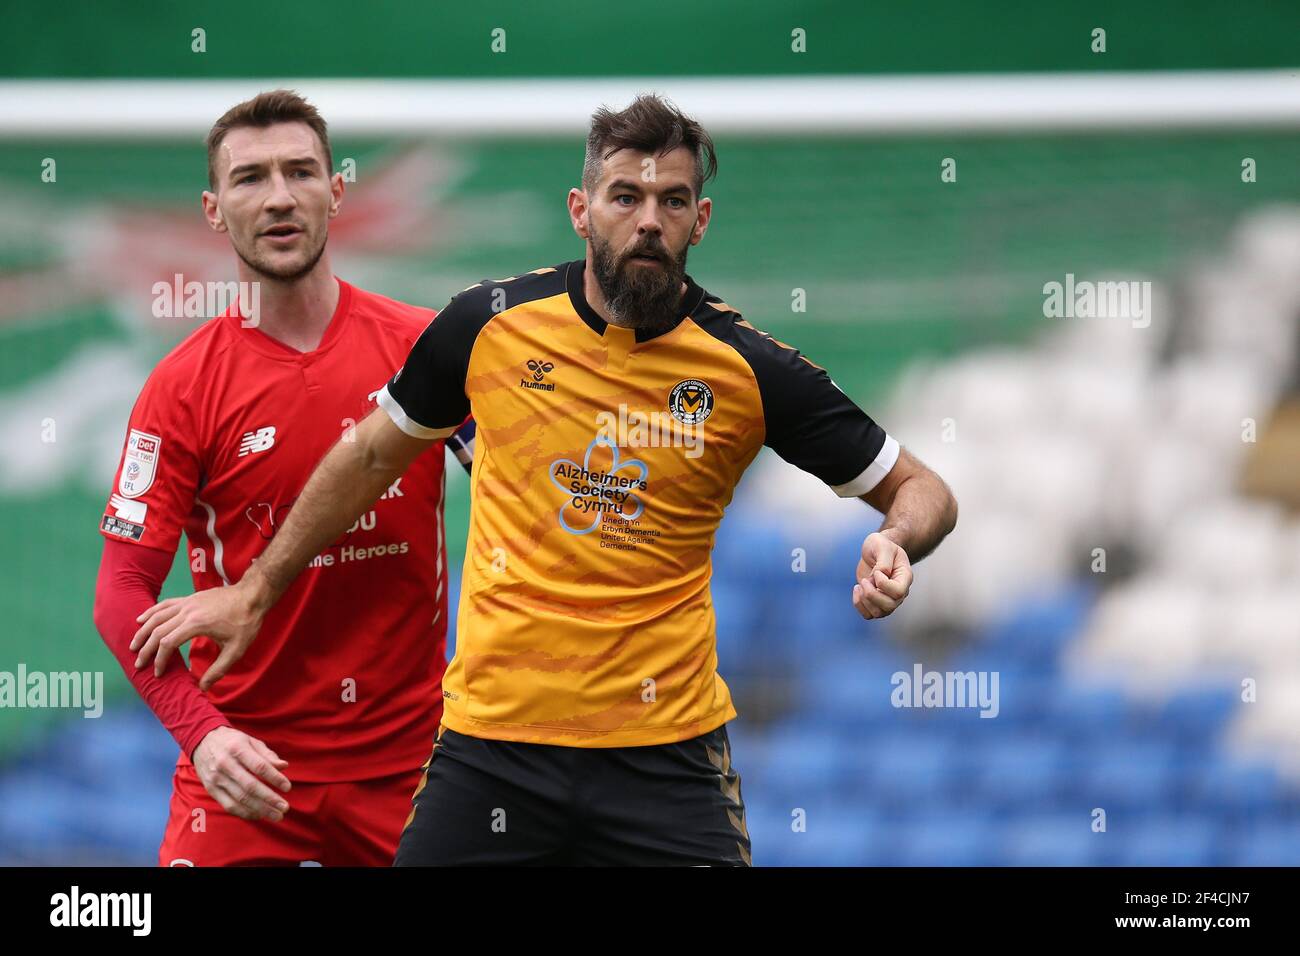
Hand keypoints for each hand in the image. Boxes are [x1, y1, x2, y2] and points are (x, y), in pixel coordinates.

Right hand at [131, 578, 266, 690]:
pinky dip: (150, 612)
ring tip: (133, 646)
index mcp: (197, 624)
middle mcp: (188, 611)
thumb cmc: (246, 622)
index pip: (168, 643)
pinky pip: (164, 604)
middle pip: (158, 630)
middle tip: (139, 664)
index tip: (158, 672)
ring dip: (143, 631)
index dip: (160, 659)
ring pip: (157, 616)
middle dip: (146, 649)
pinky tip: (141, 620)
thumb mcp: (236, 650)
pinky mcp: (189, 598)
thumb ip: (219, 670)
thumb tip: (203, 688)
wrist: (252, 595)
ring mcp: (187, 602)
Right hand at [192, 726, 290, 821]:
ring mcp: (216, 779)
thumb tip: (284, 766)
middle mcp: (225, 764)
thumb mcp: (250, 741)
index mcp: (237, 749)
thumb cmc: (232, 742)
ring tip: (277, 815)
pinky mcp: (211, 790)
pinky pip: (229, 805)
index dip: (275, 778)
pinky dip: (245, 813)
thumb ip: (267, 755)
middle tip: (285, 807)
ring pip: (240, 799)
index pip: (259, 766)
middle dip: (269, 799)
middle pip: (250, 786)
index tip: (288, 788)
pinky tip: (259, 815)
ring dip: (260, 809)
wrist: (202, 742)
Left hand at [852, 531, 912, 620]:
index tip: (876, 571)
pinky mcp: (875, 602)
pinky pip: (869, 615)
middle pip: (889, 606)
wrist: (875, 551)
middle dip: (871, 595)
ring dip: (864, 600)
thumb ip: (883, 560)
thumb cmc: (881, 546)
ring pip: (879, 613)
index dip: (883, 584)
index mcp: (905, 577)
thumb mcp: (882, 546)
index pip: (898, 592)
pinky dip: (859, 605)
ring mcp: (888, 599)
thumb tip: (881, 575)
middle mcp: (900, 592)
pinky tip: (857, 589)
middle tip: (864, 580)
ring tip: (860, 584)